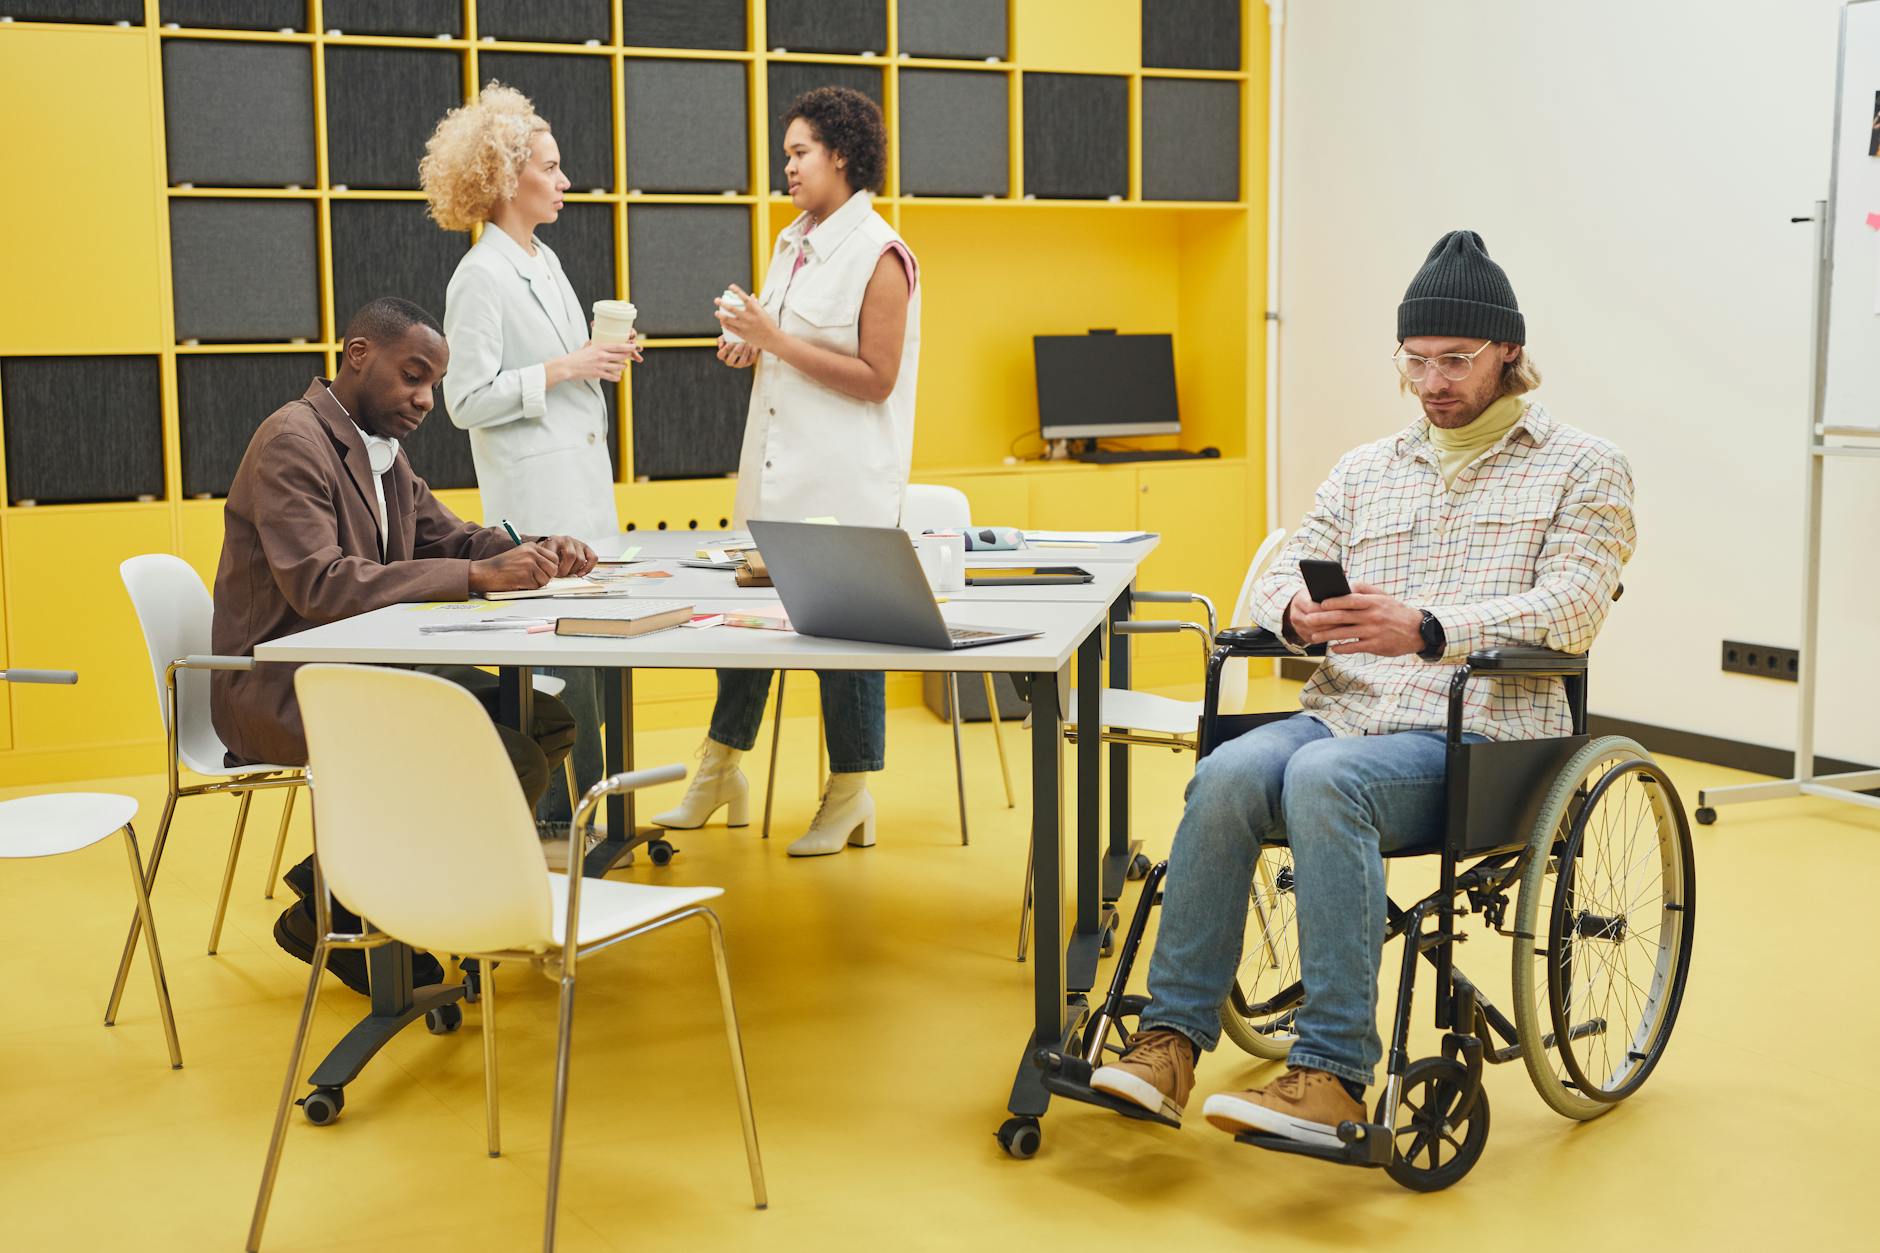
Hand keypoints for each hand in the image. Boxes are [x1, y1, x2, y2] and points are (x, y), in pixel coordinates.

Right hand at [468, 542, 557, 593]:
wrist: (484, 572)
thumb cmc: (501, 566)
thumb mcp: (520, 554)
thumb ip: (536, 558)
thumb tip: (553, 569)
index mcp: (531, 547)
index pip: (554, 558)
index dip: (550, 568)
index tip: (543, 572)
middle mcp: (532, 553)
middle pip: (553, 569)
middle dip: (547, 577)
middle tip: (535, 579)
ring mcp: (529, 564)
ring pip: (546, 579)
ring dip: (537, 584)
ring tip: (524, 580)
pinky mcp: (525, 576)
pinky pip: (536, 586)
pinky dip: (529, 588)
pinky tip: (519, 583)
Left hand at [538, 534, 596, 576]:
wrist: (553, 545)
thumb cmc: (548, 553)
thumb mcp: (544, 556)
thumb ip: (547, 563)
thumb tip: (551, 574)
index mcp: (554, 540)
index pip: (557, 555)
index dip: (556, 568)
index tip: (553, 573)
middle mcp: (567, 540)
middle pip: (571, 556)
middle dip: (566, 570)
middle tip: (561, 575)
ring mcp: (577, 543)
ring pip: (581, 559)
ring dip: (575, 570)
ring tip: (568, 573)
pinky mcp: (586, 548)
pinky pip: (593, 558)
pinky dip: (588, 567)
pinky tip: (580, 573)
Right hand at [549, 338, 635, 387]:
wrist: (567, 367)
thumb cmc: (575, 357)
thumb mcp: (586, 347)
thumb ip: (593, 344)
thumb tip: (595, 340)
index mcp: (599, 347)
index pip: (618, 346)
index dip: (629, 347)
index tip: (634, 346)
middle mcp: (602, 356)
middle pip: (622, 356)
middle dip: (627, 356)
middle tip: (629, 356)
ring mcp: (601, 366)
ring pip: (619, 367)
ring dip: (623, 367)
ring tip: (623, 366)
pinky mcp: (599, 374)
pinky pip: (613, 377)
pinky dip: (617, 377)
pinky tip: (618, 376)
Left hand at [714, 284, 777, 351]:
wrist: (772, 339)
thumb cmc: (769, 324)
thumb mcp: (763, 313)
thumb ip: (756, 304)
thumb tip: (751, 295)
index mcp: (755, 310)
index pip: (744, 297)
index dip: (737, 291)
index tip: (731, 286)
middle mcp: (748, 317)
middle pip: (732, 309)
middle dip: (722, 304)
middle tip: (716, 300)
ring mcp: (744, 326)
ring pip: (728, 320)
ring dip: (720, 315)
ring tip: (716, 313)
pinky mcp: (742, 334)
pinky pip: (730, 328)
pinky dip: (725, 325)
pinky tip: (722, 322)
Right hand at [716, 336, 758, 368]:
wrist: (745, 339)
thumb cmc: (733, 337)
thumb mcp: (726, 336)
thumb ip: (721, 339)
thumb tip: (721, 346)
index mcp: (723, 355)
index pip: (720, 355)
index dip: (725, 349)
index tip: (731, 342)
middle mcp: (729, 362)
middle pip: (730, 361)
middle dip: (736, 352)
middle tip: (741, 343)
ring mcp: (738, 364)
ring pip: (740, 363)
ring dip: (744, 353)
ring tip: (747, 344)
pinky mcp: (747, 363)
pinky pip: (749, 361)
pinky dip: (752, 353)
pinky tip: (752, 346)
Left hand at [1287, 581, 1423, 656]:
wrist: (1418, 631)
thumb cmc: (1395, 611)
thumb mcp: (1383, 596)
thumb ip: (1365, 589)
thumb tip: (1346, 584)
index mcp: (1374, 602)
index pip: (1351, 600)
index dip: (1335, 601)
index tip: (1321, 603)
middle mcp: (1373, 617)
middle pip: (1343, 617)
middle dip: (1323, 619)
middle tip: (1308, 620)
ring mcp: (1374, 632)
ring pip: (1345, 633)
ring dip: (1327, 635)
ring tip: (1314, 636)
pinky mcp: (1376, 646)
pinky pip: (1354, 647)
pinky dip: (1342, 647)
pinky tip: (1333, 647)